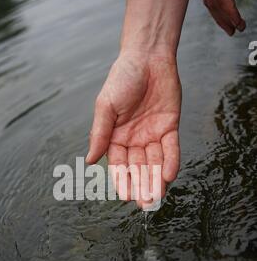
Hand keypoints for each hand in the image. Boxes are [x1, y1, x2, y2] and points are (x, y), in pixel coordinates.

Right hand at [86, 50, 181, 208]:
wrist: (147, 57)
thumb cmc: (121, 79)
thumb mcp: (105, 107)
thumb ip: (99, 134)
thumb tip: (89, 161)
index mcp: (116, 137)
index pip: (119, 164)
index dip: (123, 180)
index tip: (125, 196)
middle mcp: (134, 139)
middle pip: (139, 167)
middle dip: (142, 185)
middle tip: (145, 203)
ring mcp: (153, 134)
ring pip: (155, 162)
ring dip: (156, 179)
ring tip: (157, 197)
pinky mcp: (169, 127)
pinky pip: (171, 148)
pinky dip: (171, 161)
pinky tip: (169, 175)